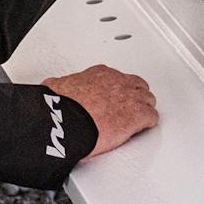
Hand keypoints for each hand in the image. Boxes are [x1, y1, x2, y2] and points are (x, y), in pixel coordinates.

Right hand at [43, 64, 157, 159]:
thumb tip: (51, 88)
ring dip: (143, 108)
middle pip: (137, 86)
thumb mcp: (56, 86)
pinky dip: (148, 123)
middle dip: (134, 97)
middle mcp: (118, 82)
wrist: (69, 119)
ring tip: (139, 118)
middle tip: (129, 107)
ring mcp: (130, 98)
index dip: (117, 90)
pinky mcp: (138, 116)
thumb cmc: (62, 106)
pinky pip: (151, 117)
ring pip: (147, 100)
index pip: (116, 78)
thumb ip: (60, 86)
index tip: (113, 98)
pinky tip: (143, 128)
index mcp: (100, 74)